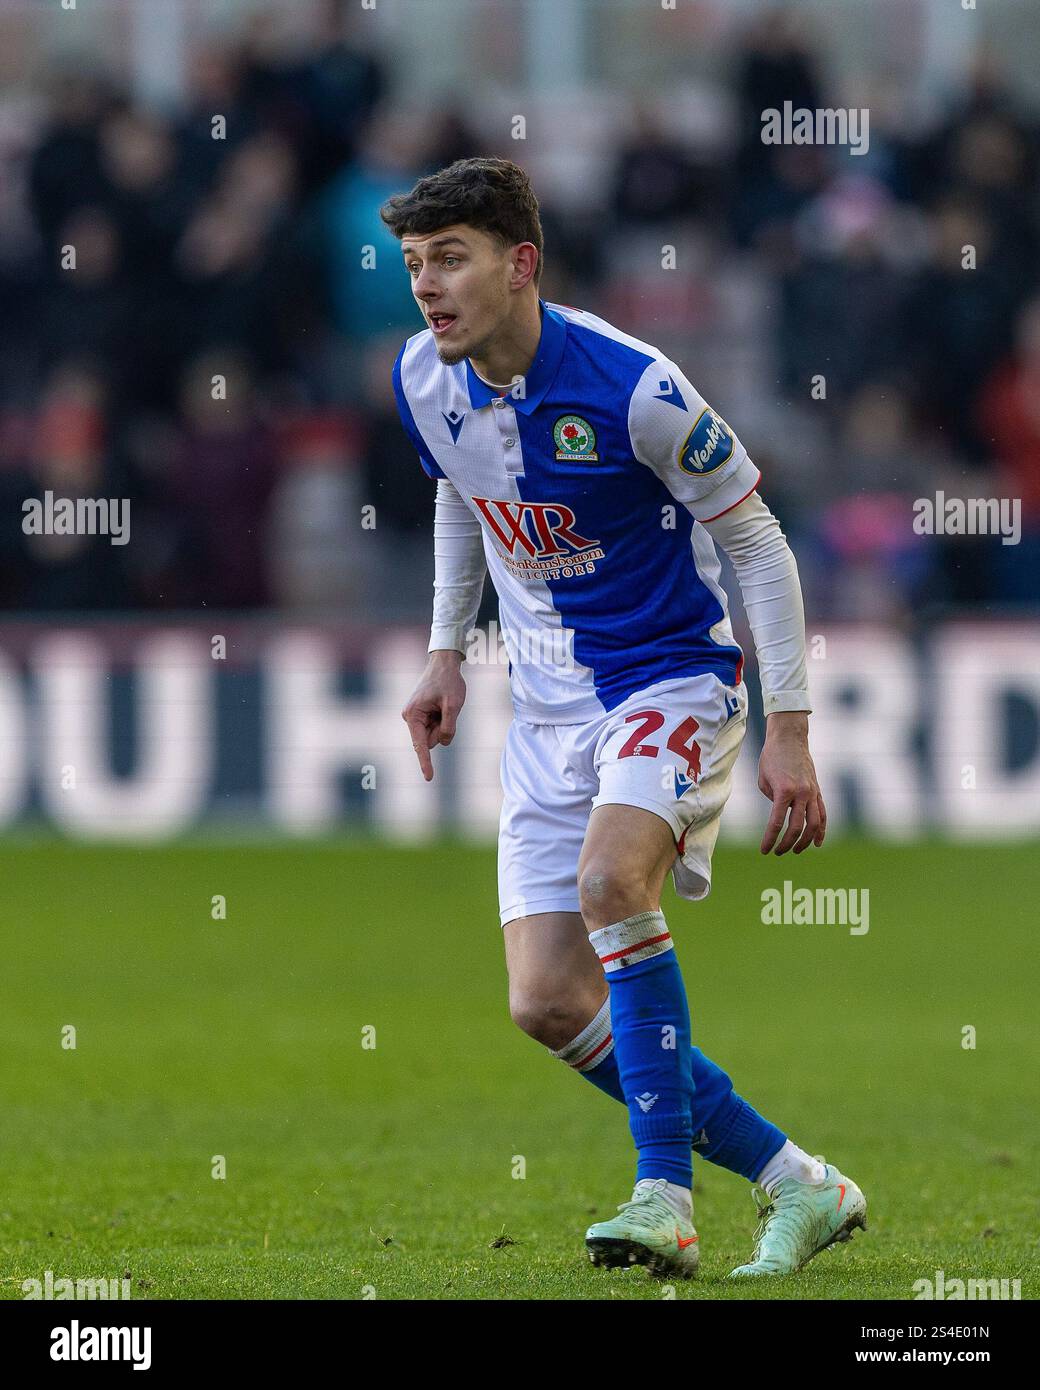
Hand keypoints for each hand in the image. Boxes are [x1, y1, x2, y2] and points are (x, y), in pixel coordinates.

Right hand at [401, 649, 466, 781]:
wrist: (444, 664)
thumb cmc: (448, 681)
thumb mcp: (453, 705)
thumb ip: (448, 727)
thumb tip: (444, 743)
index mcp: (413, 715)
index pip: (420, 745)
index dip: (425, 762)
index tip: (429, 778)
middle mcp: (410, 717)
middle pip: (430, 740)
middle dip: (442, 731)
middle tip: (447, 708)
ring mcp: (415, 717)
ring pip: (434, 734)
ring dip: (443, 723)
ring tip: (444, 704)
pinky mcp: (420, 715)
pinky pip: (434, 727)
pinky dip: (443, 720)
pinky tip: (443, 704)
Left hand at [757, 711, 826, 854]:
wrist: (790, 738)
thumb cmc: (771, 757)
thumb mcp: (763, 780)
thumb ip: (772, 799)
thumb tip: (782, 813)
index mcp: (784, 791)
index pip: (777, 822)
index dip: (770, 839)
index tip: (765, 850)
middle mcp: (801, 793)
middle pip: (797, 827)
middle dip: (787, 843)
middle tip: (778, 852)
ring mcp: (812, 792)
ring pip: (815, 824)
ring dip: (806, 841)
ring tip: (796, 850)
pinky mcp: (818, 790)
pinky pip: (823, 814)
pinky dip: (822, 830)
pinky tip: (818, 843)